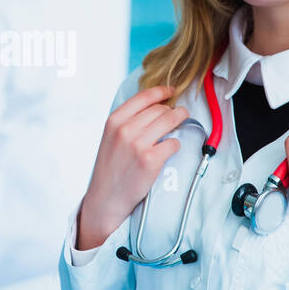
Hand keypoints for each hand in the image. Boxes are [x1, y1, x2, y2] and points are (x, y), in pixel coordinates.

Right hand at [75, 84, 189, 250]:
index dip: (161, 91)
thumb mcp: (110, 137)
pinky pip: (173, 143)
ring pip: (170, 121)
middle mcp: (125, 129)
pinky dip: (175, 145)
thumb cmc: (110, 169)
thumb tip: (154, 107)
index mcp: (114, 121)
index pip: (143, 97)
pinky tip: (169, 149)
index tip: (171, 91)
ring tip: (182, 120)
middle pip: (160, 109)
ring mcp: (138, 144)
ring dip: (180, 119)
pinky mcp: (151, 160)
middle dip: (172, 110)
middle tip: (178, 113)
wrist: (106, 199)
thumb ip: (127, 121)